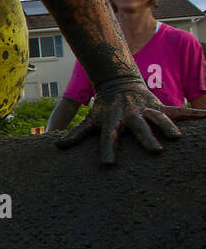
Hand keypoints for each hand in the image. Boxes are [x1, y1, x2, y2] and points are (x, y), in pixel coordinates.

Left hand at [55, 74, 205, 163]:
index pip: (109, 137)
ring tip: (177, 138)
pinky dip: (196, 114)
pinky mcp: (161, 107)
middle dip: (147, 138)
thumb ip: (76, 134)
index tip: (109, 165)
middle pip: (139, 128)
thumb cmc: (103, 108)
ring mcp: (148, 110)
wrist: (119, 84)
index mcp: (113, 121)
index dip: (108, 150)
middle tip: (155, 151)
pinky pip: (181, 111)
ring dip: (168, 126)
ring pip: (160, 118)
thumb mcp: (89, 120)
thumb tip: (57, 147)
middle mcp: (131, 116)